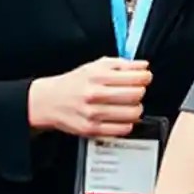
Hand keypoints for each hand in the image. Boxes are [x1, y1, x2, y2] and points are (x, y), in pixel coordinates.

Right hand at [28, 57, 150, 136]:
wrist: (48, 101)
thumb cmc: (74, 83)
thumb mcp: (95, 66)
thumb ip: (121, 64)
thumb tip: (143, 66)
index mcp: (97, 75)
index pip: (134, 77)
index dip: (145, 77)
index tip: (145, 78)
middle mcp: (95, 94)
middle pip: (135, 95)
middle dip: (141, 92)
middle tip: (137, 91)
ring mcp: (93, 113)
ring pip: (132, 114)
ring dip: (136, 109)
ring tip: (130, 105)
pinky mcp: (92, 129)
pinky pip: (122, 129)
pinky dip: (127, 123)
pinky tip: (122, 118)